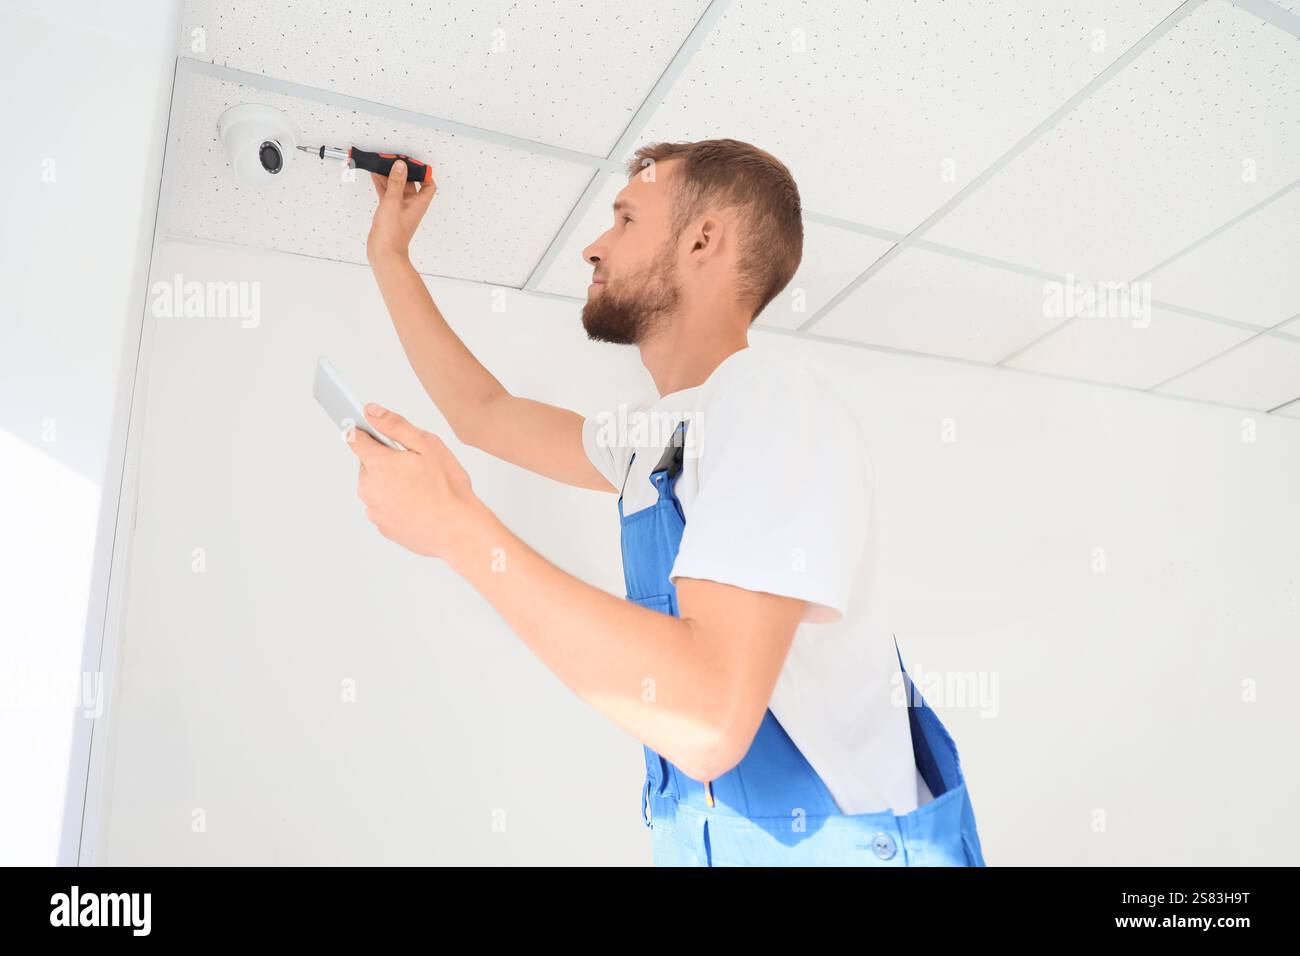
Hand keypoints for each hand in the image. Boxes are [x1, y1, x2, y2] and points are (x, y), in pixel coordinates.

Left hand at [347, 403, 487, 560]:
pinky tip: (418, 503)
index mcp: (378, 464)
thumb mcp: (427, 445)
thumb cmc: (448, 490)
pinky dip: (397, 503)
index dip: (364, 431)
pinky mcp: (383, 527)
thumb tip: (371, 412)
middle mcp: (369, 488)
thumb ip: (395, 425)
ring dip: (391, 483)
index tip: (368, 430)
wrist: (459, 530)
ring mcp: (374, 510)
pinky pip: (384, 507)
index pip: (354, 439)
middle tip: (414, 465)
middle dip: (386, 461)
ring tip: (420, 487)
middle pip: (368, 465)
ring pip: (376, 487)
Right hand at [365, 159, 436, 262]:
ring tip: (381, 165)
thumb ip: (396, 182)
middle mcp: (411, 206)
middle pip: (410, 183)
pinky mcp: (389, 213)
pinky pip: (387, 195)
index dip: (423, 173)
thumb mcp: (393, 202)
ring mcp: (400, 209)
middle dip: (402, 171)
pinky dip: (382, 185)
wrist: (384, 253)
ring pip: (396, 188)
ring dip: (390, 177)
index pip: (428, 185)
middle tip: (393, 160)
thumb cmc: (392, 234)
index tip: (413, 163)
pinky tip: (375, 176)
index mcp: (419, 204)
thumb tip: (401, 166)